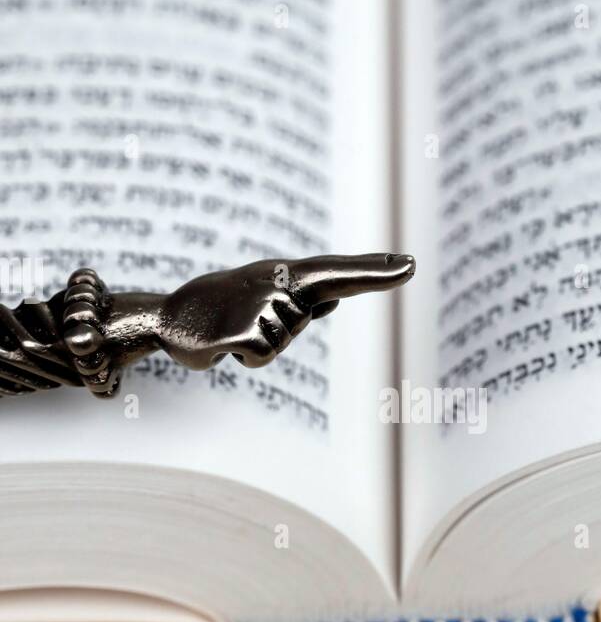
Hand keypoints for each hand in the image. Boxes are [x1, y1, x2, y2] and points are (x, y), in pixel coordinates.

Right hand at [157, 253, 414, 369]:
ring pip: (285, 340)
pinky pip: (263, 356)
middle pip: (322, 299)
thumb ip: (296, 302)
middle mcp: (277, 283)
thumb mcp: (259, 301)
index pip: (337, 272)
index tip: (410, 264)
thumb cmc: (220, 309)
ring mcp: (262, 305)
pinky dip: (246, 358)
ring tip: (234, 330)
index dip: (375, 270)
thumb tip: (330, 303)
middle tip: (365, 278)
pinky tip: (226, 345)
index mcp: (284, 276)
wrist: (169, 319)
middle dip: (342, 294)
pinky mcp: (243, 330)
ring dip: (262, 345)